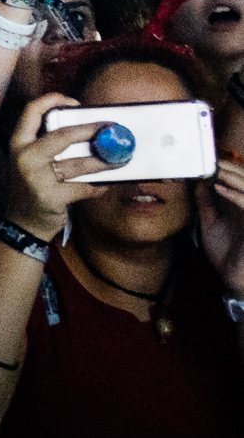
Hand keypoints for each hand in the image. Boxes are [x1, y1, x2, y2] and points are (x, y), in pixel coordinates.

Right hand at [6, 93, 107, 240]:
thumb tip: (86, 131)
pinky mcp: (51, 197)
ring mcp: (37, 178)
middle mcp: (25, 157)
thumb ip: (46, 145)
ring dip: (104, 161)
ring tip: (119, 159)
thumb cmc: (30, 187)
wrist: (21, 223)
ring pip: (79, 163)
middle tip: (111, 129)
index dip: (53, 100)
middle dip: (91, 130)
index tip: (76, 102)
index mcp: (18, 144)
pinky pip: (83, 187)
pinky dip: (97, 186)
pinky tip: (104, 185)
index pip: (31, 111)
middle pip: (62, 135)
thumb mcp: (29, 162)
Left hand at [197, 159, 243, 295]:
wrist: (235, 280)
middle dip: (232, 168)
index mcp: (240, 206)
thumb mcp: (209, 223)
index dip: (227, 168)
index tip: (208, 157)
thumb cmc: (226, 253)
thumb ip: (205, 203)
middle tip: (213, 158)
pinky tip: (219, 188)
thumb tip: (198, 182)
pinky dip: (235, 195)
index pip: (237, 181)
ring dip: (234, 177)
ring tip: (216, 169)